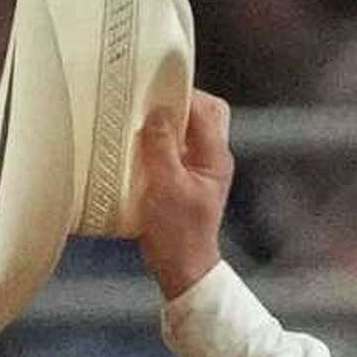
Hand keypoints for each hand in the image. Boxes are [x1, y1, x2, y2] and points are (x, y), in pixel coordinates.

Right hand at [134, 91, 235, 301]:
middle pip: (204, 112)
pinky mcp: (186, 177)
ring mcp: (200, 168)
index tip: (153, 88)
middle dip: (178, 102)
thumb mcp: (166, 186)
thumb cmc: (178, 234)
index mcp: (215, 156)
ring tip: (142, 121)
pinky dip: (161, 140)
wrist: (182, 269)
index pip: (204, 108)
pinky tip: (142, 144)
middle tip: (150, 102)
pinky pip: (176, 146)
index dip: (180, 93)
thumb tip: (157, 112)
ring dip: (167, 122)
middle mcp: (212, 158)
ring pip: (189, 128)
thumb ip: (162, 145)